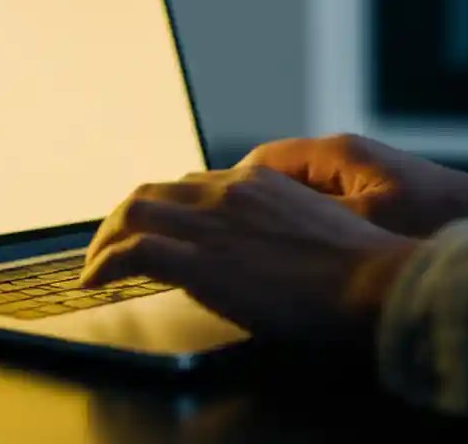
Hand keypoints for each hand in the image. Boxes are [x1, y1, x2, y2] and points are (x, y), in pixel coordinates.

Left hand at [79, 166, 417, 343]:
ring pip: (135, 213)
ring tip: (95, 265)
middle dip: (125, 219)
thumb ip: (280, 224)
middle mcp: (228, 194)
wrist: (372, 282)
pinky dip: (106, 263)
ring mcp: (212, 224)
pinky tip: (96, 281)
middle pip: (154, 193)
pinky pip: (136, 251)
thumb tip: (261, 243)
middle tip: (111, 246)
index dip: (166, 208)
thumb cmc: (358, 267)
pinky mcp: (202, 261)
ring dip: (106, 239)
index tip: (157, 228)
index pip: (192, 185)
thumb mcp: (318, 226)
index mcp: (257, 184)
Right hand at [237, 134, 467, 235]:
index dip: (229, 192)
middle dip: (248, 205)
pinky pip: (322, 204)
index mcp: (334, 153)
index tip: (211, 218)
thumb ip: (311, 216)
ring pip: (297, 192)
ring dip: (276, 217)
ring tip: (258, 250)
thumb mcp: (365, 222)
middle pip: (274, 176)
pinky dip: (305, 225)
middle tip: (226, 238)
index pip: (260, 163)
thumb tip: (260, 216)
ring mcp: (361, 173)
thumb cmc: (435, 220)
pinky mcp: (378, 193)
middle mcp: (344, 156)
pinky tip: (304, 256)